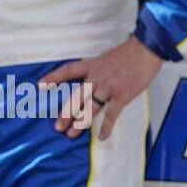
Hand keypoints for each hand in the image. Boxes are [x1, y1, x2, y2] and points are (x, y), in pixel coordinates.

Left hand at [40, 35, 163, 140]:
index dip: (53, 77)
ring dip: (80, 123)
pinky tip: (101, 136)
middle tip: (57, 126)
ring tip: (71, 135)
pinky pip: (111, 114)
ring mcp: (108, 87)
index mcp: (91, 66)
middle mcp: (96, 77)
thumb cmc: (128, 54)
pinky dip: (106, 127)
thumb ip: (97, 70)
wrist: (145, 50)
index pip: (68, 70)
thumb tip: (92, 82)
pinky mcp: (121, 95)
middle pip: (76, 97)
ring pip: (90, 108)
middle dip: (65, 113)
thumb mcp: (106, 58)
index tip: (41, 84)